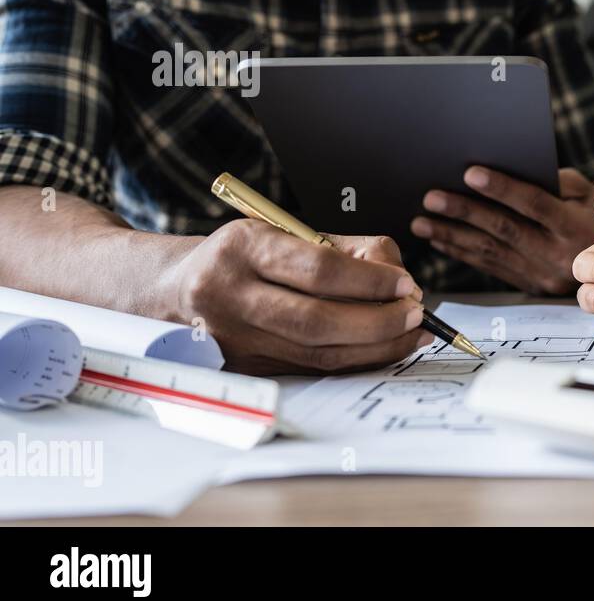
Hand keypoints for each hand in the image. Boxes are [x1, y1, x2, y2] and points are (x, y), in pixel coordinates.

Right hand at [162, 220, 431, 375]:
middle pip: (318, 320)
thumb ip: (343, 250)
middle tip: (416, 314)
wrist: (170, 291)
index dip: (370, 280)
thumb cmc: (242, 258)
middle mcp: (231, 296)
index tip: (406, 284)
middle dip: (378, 321)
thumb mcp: (281, 233)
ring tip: (411, 333)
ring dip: (376, 347)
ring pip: (318, 354)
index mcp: (242, 249)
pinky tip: (384, 348)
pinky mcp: (245, 368)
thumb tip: (399, 279)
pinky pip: (312, 368)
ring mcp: (235, 339)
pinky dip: (355, 360)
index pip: (318, 270)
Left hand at [411, 166, 593, 294]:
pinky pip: (491, 268)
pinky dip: (462, 253)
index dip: (502, 188)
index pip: (534, 205)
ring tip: (422, 221)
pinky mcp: (530, 287)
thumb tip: (510, 170)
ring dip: (452, 236)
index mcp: (576, 226)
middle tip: (432, 198)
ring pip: (491, 252)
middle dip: (464, 212)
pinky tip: (440, 240)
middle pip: (504, 230)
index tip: (470, 172)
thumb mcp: (589, 193)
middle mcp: (559, 255)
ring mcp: (543, 275)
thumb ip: (555, 182)